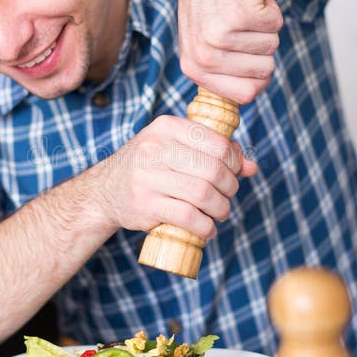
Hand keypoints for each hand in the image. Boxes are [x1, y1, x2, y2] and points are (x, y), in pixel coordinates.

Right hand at [96, 115, 256, 239]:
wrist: (105, 191)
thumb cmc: (150, 167)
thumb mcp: (176, 149)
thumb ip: (213, 152)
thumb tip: (251, 166)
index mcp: (166, 127)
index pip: (217, 143)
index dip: (234, 162)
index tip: (234, 174)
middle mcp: (155, 148)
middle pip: (213, 170)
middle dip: (230, 188)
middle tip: (227, 196)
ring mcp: (147, 176)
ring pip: (203, 194)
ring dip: (221, 209)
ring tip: (219, 214)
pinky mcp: (145, 204)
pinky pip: (188, 216)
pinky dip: (205, 227)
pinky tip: (207, 229)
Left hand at [177, 0, 282, 104]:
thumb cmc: (211, 3)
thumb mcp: (203, 44)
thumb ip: (220, 74)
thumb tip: (246, 98)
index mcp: (193, 69)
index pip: (246, 96)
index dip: (258, 77)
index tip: (249, 56)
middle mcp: (204, 56)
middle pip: (264, 73)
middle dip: (262, 48)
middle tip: (240, 26)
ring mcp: (221, 36)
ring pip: (272, 47)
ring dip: (265, 27)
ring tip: (241, 10)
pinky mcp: (240, 15)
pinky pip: (276, 23)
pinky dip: (270, 9)